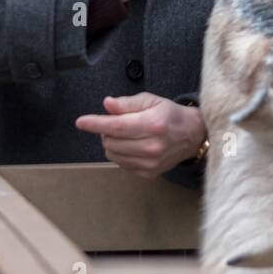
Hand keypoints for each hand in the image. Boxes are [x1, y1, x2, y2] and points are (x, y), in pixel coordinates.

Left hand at [75, 92, 206, 178]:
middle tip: (116, 122)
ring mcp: (150, 163)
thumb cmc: (169, 114)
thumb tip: (107, 104)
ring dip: (111, 142)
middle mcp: (152, 146)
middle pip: (111, 141)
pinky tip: (131, 145)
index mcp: (152, 124)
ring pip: (113, 154)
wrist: (192, 136)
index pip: (116, 126)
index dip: (95, 123)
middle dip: (105, 130)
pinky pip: (121, 164)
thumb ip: (127, 103)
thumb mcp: (151, 100)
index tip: (81, 122)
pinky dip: (120, 153)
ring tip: (124, 134)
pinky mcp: (149, 173)